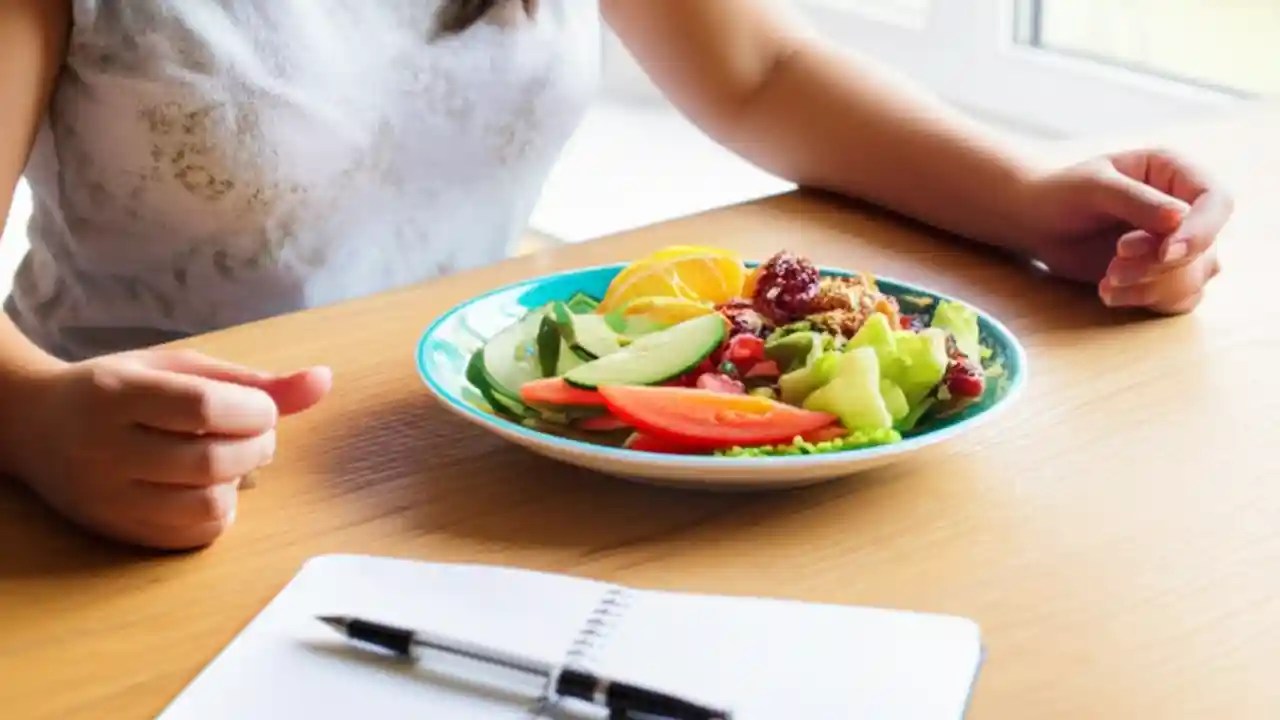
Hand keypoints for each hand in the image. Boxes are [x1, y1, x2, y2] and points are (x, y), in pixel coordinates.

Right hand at [11, 349, 330, 549]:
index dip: (254, 412)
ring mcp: (107, 496)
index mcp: (118, 393)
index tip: (262, 410)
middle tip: (258, 436)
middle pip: (211, 461)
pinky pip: (190, 536)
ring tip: (234, 459)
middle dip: (258, 448)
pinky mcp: (116, 530)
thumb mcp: (179, 369)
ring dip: (241, 482)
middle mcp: (105, 448)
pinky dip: (219, 512)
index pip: (204, 408)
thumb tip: (324, 381)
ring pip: (204, 505)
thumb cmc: (120, 389)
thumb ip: (252, 380)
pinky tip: (210, 487)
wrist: (33, 425)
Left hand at [1018, 149, 1232, 313]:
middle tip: (1114, 264)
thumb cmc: (1063, 193)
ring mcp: (1179, 245)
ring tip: (1107, 280)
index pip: (1217, 203)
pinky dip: (1144, 299)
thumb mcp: (1095, 188)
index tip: (1166, 253)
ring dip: (1151, 286)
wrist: (1037, 222)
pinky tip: (1108, 292)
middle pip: (1206, 248)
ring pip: (1194, 278)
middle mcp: (1187, 210)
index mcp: (1177, 174)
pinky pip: (1176, 299)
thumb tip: (1182, 218)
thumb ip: (1138, 201)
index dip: (1201, 231)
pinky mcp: (1163, 275)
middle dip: (1159, 265)